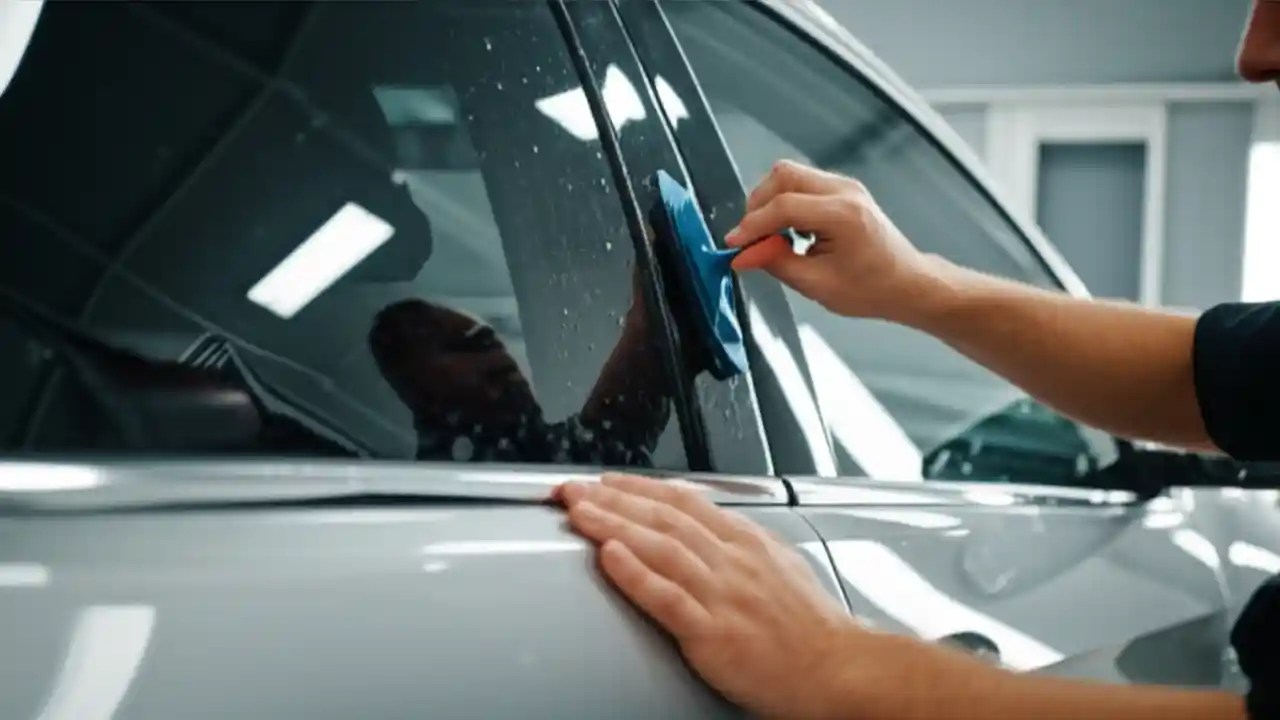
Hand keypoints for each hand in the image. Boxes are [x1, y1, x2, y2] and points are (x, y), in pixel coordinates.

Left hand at [555, 473, 874, 719]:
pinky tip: (610, 557)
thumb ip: (740, 542)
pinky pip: (667, 598)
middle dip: (613, 498)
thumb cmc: (811, 628)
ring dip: (613, 525)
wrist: (837, 669)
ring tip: (579, 512)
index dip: (639, 486)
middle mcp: (731, 560)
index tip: (607, 480)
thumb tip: (709, 522)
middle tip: (575, 488)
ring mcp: (721, 594)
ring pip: (659, 548)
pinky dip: (636, 575)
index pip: (683, 500)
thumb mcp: (780, 565)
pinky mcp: (714, 632)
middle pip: (663, 517)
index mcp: (746, 542)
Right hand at [726, 160, 939, 322]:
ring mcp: (845, 186)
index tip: (734, 244)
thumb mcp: (817, 284)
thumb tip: (743, 255)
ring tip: (770, 235)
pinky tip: (790, 230)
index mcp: (843, 214)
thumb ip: (776, 264)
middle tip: (750, 236)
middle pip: (784, 175)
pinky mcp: (843, 190)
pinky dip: (786, 202)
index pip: (784, 206)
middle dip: (758, 204)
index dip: (752, 225)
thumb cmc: (869, 289)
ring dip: (771, 202)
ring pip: (791, 175)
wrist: (906, 283)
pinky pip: (803, 183)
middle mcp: (844, 190)